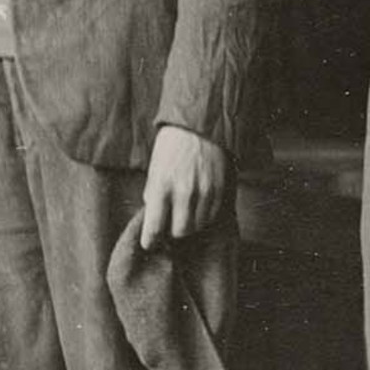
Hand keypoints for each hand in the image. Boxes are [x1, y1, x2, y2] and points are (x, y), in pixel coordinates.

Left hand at [139, 125, 230, 248]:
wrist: (199, 125)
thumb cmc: (172, 145)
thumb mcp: (154, 168)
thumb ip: (153, 192)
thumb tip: (153, 214)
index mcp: (161, 186)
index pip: (154, 227)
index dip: (150, 240)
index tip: (149, 244)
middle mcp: (183, 192)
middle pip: (179, 232)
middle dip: (173, 232)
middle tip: (170, 226)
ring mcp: (204, 192)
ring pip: (197, 226)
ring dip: (190, 224)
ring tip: (185, 214)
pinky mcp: (219, 190)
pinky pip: (212, 216)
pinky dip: (204, 216)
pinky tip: (198, 206)